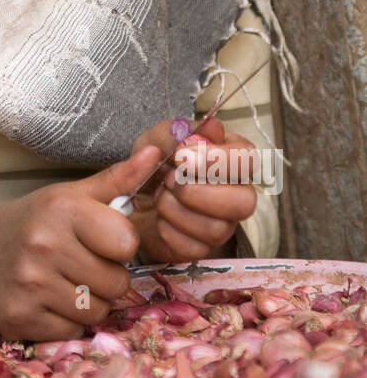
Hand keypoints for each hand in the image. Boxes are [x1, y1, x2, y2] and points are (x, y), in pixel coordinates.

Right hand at [0, 143, 161, 340]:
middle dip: (105, 278)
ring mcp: (30, 284)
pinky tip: (45, 302)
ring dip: (87, 303)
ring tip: (62, 284)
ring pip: (98, 311)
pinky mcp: (21, 319)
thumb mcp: (67, 196)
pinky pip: (73, 331)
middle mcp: (45, 245)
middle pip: (117, 283)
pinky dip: (65, 322)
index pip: (127, 243)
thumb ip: (117, 180)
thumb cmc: (29, 223)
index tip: (97, 241)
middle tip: (77, 265)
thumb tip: (159, 152)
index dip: (118, 246)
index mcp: (62, 209)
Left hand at [128, 116, 257, 262]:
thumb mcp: (156, 139)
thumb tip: (209, 129)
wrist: (130, 195)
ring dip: (178, 210)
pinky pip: (195, 248)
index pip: (247, 159)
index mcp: (231, 158)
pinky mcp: (203, 247)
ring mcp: (223, 223)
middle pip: (245, 202)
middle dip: (199, 192)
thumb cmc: (152, 163)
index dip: (218, 160)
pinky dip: (169, 231)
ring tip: (160, 196)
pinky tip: (160, 218)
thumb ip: (178, 132)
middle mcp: (236, 192)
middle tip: (169, 180)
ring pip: (218, 229)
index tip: (182, 158)